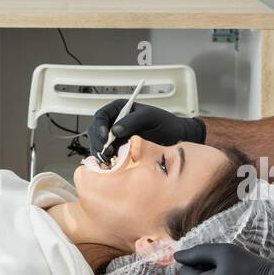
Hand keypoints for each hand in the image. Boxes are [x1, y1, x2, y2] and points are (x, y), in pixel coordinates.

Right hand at [87, 100, 203, 161]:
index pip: (101, 116)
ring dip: (102, 154)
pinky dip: (109, 160)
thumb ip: (133, 121)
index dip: (99, 127)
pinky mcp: (120, 150)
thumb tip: (115, 130)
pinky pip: (108, 155)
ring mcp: (117, 137)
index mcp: (119, 109)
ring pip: (100, 145)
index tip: (105, 139)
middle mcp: (115, 122)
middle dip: (98, 143)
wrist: (177, 138)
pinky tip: (113, 165)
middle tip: (106, 154)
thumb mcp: (150, 117)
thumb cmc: (166, 123)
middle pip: (96, 132)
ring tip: (110, 161)